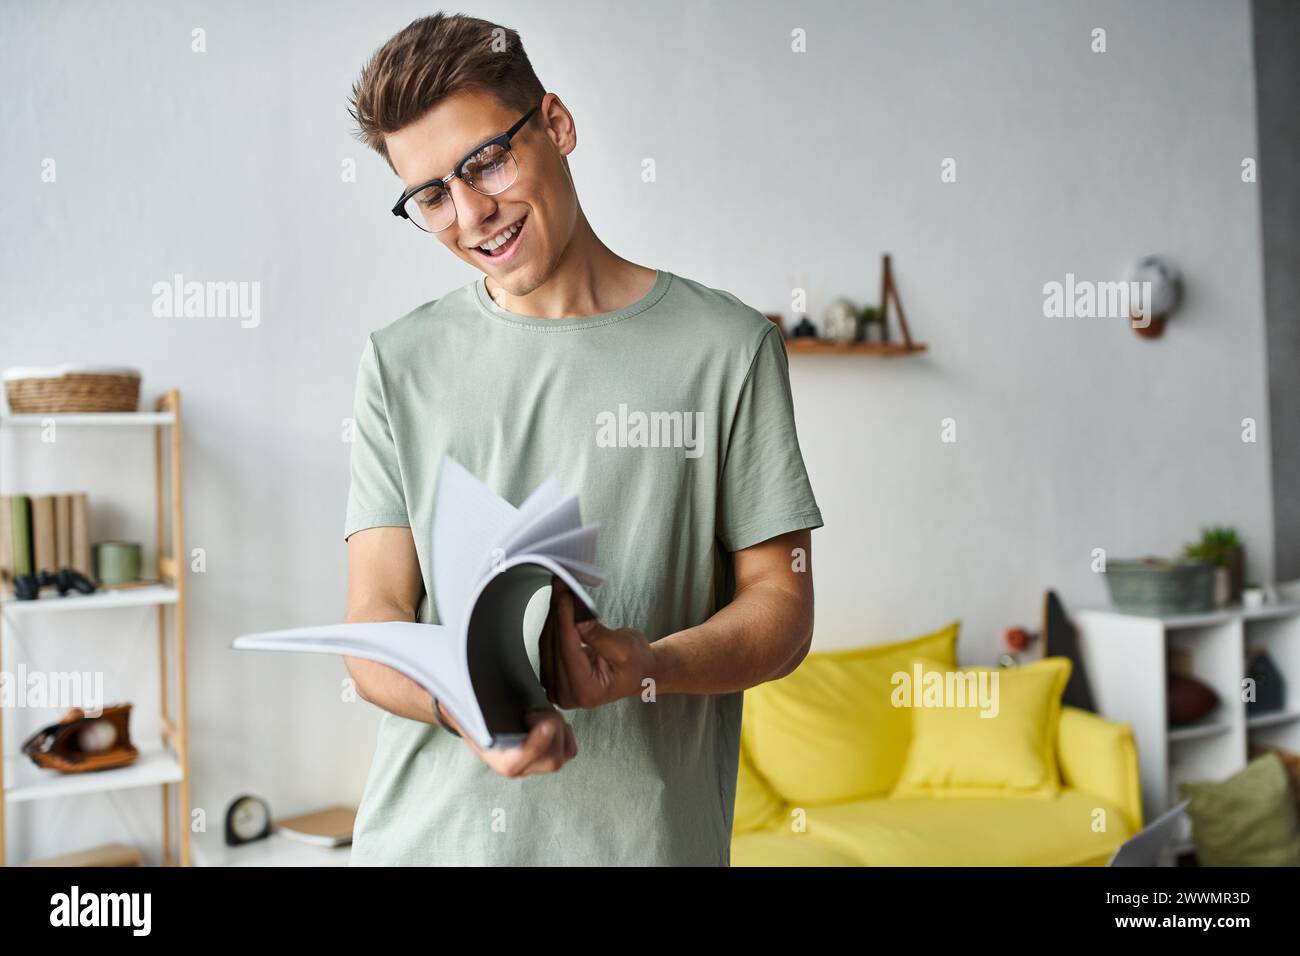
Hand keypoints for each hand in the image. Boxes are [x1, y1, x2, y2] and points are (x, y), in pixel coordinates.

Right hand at [445, 702, 576, 777]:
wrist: (478, 714)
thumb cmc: (477, 705)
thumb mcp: (472, 702)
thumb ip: (468, 696)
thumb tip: (438, 677)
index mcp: (498, 758)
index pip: (522, 759)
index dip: (536, 741)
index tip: (537, 716)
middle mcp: (519, 768)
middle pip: (552, 759)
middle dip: (551, 728)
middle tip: (534, 710)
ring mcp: (536, 765)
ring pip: (564, 752)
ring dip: (559, 728)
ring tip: (538, 713)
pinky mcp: (549, 756)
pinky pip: (569, 749)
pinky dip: (565, 732)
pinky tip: (547, 719)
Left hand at [539, 577, 654, 708]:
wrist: (636, 672)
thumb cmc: (635, 664)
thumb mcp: (625, 648)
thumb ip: (599, 636)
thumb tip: (578, 620)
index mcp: (586, 692)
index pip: (569, 651)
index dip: (565, 621)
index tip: (565, 596)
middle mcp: (565, 694)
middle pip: (554, 646)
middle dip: (559, 611)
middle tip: (562, 584)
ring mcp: (555, 685)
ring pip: (547, 642)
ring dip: (554, 613)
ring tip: (561, 588)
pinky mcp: (551, 673)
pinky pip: (547, 643)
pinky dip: (554, 621)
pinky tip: (560, 604)